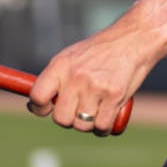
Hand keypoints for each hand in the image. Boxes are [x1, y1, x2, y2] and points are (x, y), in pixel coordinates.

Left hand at [24, 17, 158, 134]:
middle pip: (61, 118)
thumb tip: (34, 105)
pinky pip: (102, 127)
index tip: (46, 109)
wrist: (132, 39)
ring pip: (82, 125)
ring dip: (88, 123)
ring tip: (96, 108)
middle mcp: (76, 77)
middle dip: (68, 119)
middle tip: (78, 108)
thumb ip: (55, 79)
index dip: (39, 108)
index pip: (38, 96)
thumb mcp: (71, 57)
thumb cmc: (99, 51)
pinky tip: (108, 115)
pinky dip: (104, 127)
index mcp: (61, 65)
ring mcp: (95, 88)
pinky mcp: (115, 96)